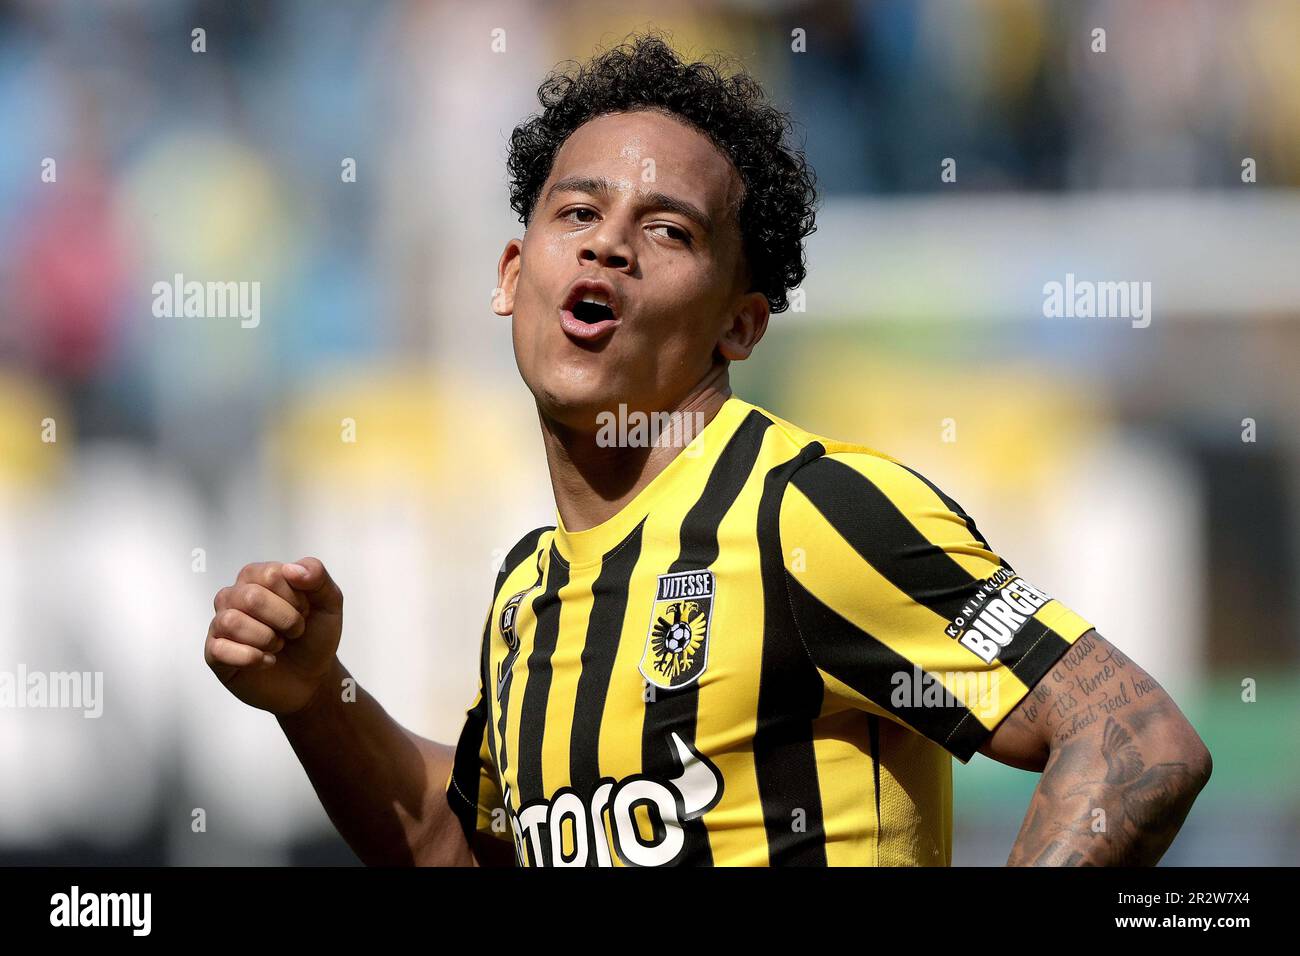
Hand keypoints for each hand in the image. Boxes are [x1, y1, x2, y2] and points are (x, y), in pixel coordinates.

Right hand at [205, 558, 343, 714]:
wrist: (312, 679)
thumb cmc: (315, 636)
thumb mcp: (330, 602)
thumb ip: (317, 575)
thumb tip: (291, 568)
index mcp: (259, 577)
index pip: (271, 575)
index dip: (296, 598)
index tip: (305, 611)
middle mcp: (235, 595)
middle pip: (251, 597)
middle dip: (285, 620)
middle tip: (295, 631)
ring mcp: (221, 623)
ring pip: (232, 621)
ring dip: (268, 639)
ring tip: (279, 645)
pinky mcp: (215, 652)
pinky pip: (220, 649)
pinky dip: (252, 658)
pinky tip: (267, 661)